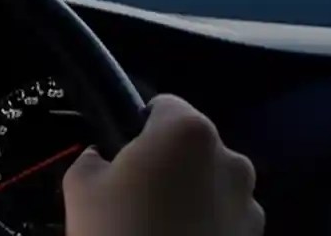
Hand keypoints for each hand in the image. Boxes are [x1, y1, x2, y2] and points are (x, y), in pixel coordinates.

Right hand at [63, 95, 262, 235]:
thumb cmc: (115, 235)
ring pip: (211, 186)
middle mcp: (231, 160)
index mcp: (188, 132)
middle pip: (192, 147)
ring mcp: (250, 206)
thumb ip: (93, 158)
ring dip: (190, 198)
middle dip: (168, 165)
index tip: (121, 158)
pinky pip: (224, 221)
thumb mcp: (80, 188)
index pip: (162, 106)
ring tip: (157, 229)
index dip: (137, 128)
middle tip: (133, 198)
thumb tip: (105, 160)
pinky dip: (205, 229)